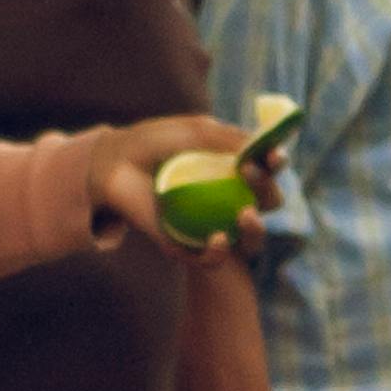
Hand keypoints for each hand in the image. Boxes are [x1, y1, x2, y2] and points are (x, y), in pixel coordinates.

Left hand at [88, 111, 258, 253]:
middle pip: (266, 202)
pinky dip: (219, 252)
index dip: (275, 164)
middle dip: (268, 191)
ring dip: (255, 227)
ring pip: (248, 237)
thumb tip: (262, 147)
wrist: (115, 163)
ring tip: (245, 213)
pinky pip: (211, 258)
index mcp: (233, 168)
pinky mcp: (186, 244)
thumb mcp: (195, 132)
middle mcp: (227, 197)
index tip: (275, 156)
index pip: (266, 170)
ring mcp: (209, 222)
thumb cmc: (154, 142)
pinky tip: (219, 238)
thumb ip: (228, 138)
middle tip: (250, 174)